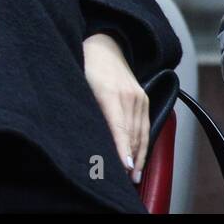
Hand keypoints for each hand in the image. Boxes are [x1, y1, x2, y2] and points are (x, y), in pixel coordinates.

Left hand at [82, 33, 148, 184]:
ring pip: (141, 132)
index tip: (124, 166)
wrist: (104, 44)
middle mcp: (127, 95)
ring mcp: (138, 96)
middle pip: (132, 133)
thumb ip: (84, 107)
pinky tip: (139, 156)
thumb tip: (83, 133)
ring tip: (134, 174)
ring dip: (139, 154)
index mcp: (108, 92)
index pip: (118, 127)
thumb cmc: (84, 63)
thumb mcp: (77, 83)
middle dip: (131, 158)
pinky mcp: (144, 97)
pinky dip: (143, 142)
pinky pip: (145, 124)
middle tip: (127, 179)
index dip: (121, 148)